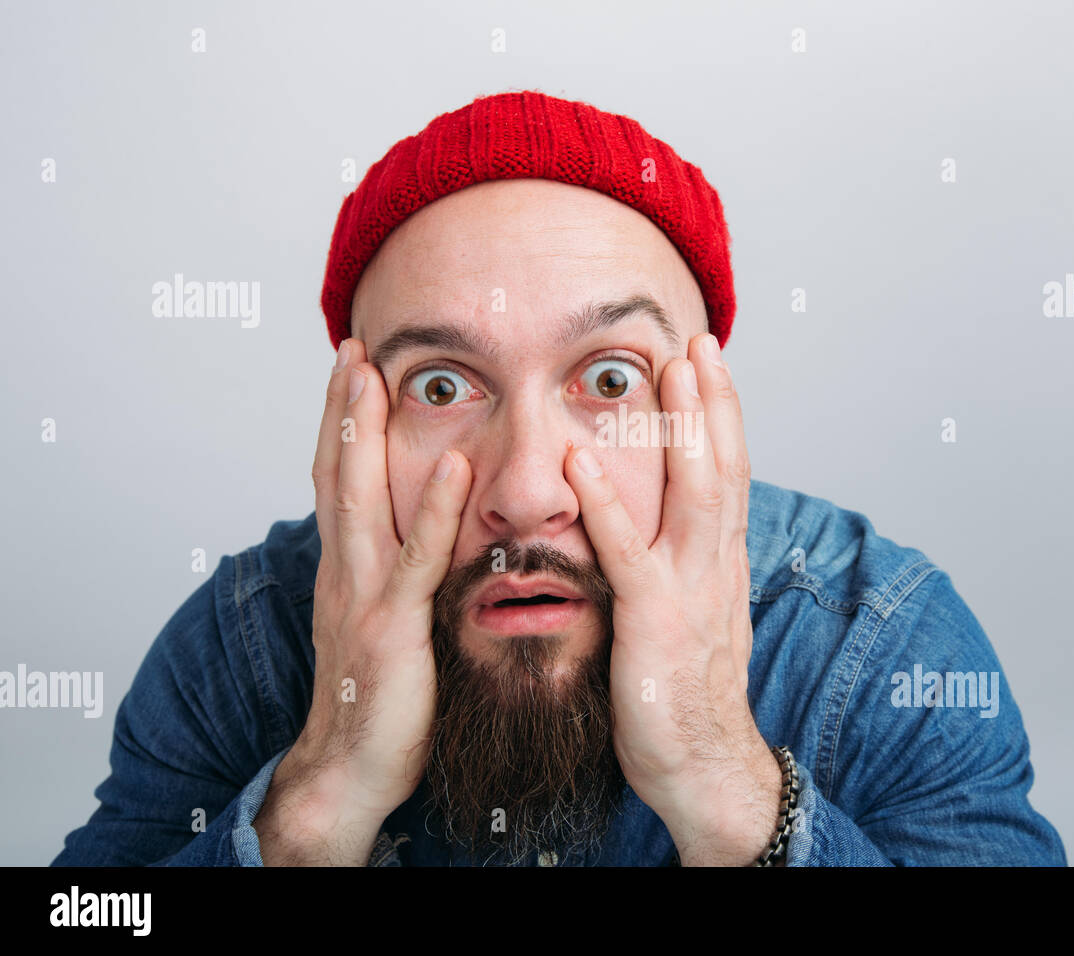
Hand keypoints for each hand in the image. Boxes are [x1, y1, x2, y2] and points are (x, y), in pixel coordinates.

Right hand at [254, 338, 471, 864]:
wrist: (348, 771)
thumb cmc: (377, 700)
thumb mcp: (383, 624)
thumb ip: (395, 578)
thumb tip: (416, 541)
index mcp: (346, 568)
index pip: (338, 481)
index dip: (340, 424)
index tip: (350, 371)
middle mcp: (345, 570)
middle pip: (337, 472)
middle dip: (342, 407)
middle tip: (350, 346)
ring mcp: (363, 596)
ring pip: (360, 497)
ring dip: (364, 432)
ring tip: (375, 375)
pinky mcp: (393, 627)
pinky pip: (417, 559)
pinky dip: (436, 510)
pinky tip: (456, 466)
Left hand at [564, 332, 780, 865]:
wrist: (703, 767)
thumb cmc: (682, 695)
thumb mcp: (691, 617)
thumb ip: (681, 566)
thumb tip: (670, 529)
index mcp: (720, 564)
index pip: (730, 474)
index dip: (723, 415)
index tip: (708, 363)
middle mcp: (715, 567)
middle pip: (725, 467)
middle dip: (716, 402)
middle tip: (701, 342)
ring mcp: (691, 592)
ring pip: (698, 492)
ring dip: (685, 427)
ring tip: (670, 370)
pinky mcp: (655, 623)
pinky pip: (629, 555)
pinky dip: (608, 505)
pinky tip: (584, 463)